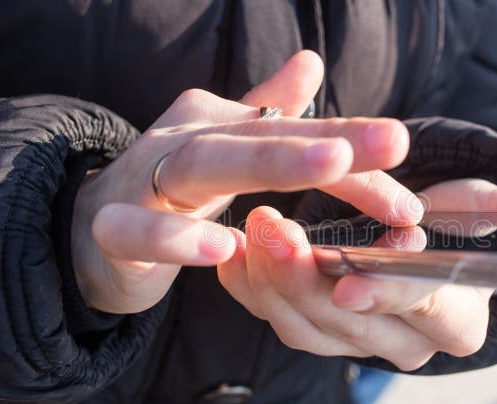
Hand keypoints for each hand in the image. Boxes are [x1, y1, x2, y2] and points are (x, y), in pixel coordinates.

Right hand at [72, 51, 421, 313]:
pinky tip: (224, 250)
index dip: (354, 146)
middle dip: (327, 138)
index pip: (295, 134)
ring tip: (329, 164)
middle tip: (393, 140)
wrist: (88, 234)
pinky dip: (176, 239)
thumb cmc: (167, 192)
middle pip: (259, 137)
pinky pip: (137, 231)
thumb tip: (311, 60)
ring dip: (267, 164)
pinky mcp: (111, 230)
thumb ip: (267, 113)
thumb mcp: (224, 149)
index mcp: (216, 125)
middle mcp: (182, 142)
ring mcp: (142, 181)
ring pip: (201, 165)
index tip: (409, 155)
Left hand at [217, 183, 496, 369]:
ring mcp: (354, 341)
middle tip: (275, 227)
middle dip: (309, 281)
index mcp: (452, 317)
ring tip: (251, 230)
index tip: (349, 277)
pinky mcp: (316, 329)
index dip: (389, 296)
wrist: (416, 249)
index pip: (422, 312)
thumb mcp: (494, 211)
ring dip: (272, 281)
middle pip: (352, 325)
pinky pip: (276, 319)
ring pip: (306, 328)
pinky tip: (235, 251)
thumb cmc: (458, 228)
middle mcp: (402, 342)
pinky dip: (252, 288)